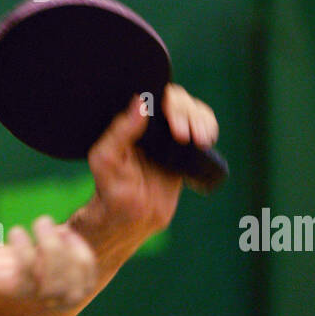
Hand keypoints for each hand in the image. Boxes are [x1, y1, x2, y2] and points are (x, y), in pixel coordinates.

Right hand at [0, 216, 96, 315]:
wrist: (3, 294)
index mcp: (12, 290)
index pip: (30, 275)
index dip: (26, 251)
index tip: (14, 232)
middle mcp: (40, 294)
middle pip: (59, 273)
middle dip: (50, 245)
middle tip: (37, 225)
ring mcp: (61, 291)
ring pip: (78, 272)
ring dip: (67, 245)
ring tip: (51, 229)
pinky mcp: (76, 282)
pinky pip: (90, 268)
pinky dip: (83, 250)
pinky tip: (69, 237)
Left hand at [79, 85, 218, 249]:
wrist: (131, 220)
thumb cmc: (111, 189)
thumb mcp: (106, 160)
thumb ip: (120, 132)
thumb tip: (140, 103)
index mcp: (131, 120)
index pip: (155, 95)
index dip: (171, 105)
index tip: (175, 127)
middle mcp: (150, 123)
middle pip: (178, 100)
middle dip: (188, 114)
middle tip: (184, 136)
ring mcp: (168, 135)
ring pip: (194, 111)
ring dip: (202, 120)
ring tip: (200, 140)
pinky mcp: (183, 150)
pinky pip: (201, 128)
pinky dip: (209, 127)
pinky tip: (206, 139)